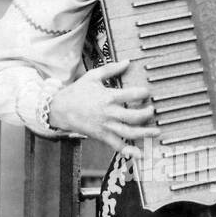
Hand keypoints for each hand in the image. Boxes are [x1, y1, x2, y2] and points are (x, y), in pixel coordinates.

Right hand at [47, 60, 161, 154]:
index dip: (143, 93)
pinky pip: (117, 146)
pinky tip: (140, 154)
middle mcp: (109, 113)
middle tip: (152, 110)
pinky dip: (129, 151)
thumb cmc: (77, 92)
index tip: (147, 93)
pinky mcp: (102, 136)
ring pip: (129, 133)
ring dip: (145, 133)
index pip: (131, 95)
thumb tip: (127, 62)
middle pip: (134, 116)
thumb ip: (111, 69)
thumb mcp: (92, 76)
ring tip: (156, 131)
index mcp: (108, 97)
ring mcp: (106, 126)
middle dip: (147, 114)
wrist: (59, 109)